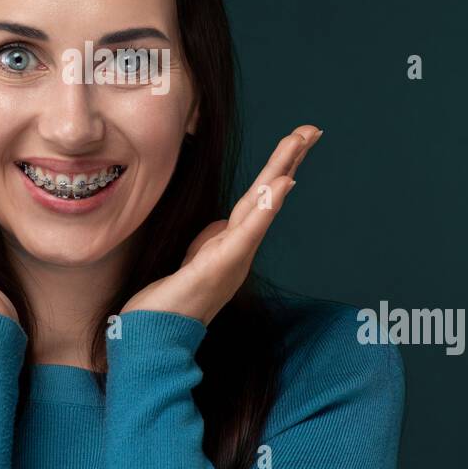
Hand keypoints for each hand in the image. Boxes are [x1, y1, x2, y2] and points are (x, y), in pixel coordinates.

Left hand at [121, 124, 322, 325]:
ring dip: (282, 172)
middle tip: (312, 129)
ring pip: (261, 206)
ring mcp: (232, 258)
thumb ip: (209, 240)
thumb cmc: (171, 303)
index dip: (278, 168)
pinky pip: (247, 232)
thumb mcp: (191, 260)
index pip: (258, 198)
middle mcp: (239, 249)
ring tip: (299, 144)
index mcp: (232, 245)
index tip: (296, 141)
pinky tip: (282, 185)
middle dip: (289, 160)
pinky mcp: (219, 266)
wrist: (156, 339)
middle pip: (267, 195)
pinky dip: (268, 207)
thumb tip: (221, 223)